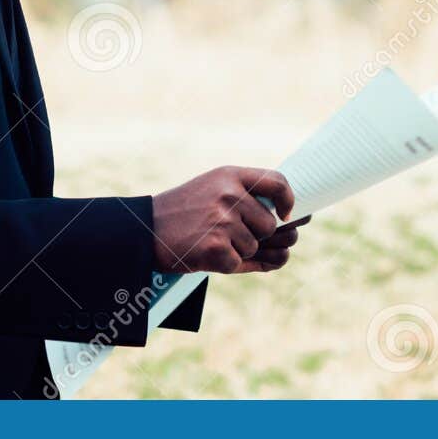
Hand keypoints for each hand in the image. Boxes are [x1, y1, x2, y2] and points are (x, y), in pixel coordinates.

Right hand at [151, 166, 298, 273]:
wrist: (145, 230)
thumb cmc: (185, 212)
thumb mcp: (213, 189)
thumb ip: (248, 197)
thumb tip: (293, 222)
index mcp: (231, 175)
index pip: (278, 182)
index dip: (288, 201)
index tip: (285, 215)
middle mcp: (229, 194)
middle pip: (270, 224)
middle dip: (256, 235)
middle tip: (227, 233)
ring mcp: (223, 220)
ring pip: (255, 246)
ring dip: (238, 250)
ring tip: (210, 239)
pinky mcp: (215, 247)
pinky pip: (238, 262)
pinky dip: (225, 263)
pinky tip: (205, 252)